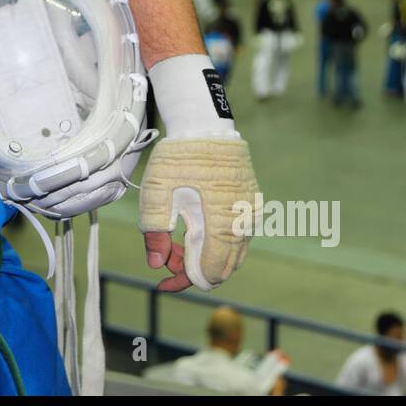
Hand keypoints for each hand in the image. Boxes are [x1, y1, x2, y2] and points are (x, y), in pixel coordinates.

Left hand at [138, 136, 260, 291]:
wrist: (206, 124)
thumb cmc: (179, 154)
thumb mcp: (157, 189)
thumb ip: (154, 228)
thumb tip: (156, 264)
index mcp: (222, 219)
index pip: (211, 269)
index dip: (185, 281)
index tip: (162, 281)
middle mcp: (243, 220)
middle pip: (223, 266)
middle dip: (191, 269)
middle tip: (164, 254)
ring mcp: (250, 213)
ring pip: (232, 254)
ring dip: (203, 256)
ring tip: (174, 241)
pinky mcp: (251, 205)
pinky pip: (237, 237)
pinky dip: (215, 242)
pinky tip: (191, 230)